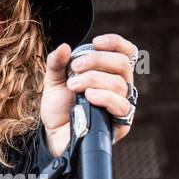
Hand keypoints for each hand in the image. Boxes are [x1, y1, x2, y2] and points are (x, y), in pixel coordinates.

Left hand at [39, 33, 138, 156]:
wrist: (54, 135)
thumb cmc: (59, 108)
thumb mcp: (53, 81)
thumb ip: (57, 63)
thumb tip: (65, 47)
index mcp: (109, 73)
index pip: (125, 52)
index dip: (115, 43)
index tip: (96, 43)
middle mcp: (120, 87)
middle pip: (123, 64)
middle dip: (97, 61)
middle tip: (75, 68)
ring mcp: (121, 105)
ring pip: (120, 84)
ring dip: (94, 79)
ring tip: (73, 86)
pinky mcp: (120, 124)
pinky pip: (122, 106)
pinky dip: (105, 97)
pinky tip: (89, 96)